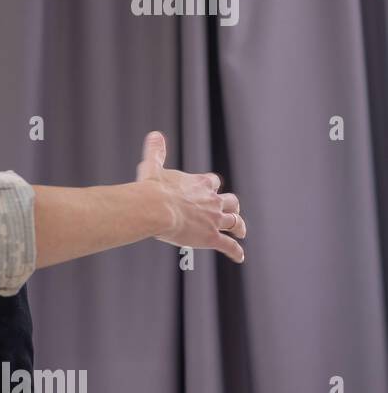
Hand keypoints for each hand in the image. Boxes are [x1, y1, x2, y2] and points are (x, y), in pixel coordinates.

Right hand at [136, 131, 246, 262]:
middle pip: (230, 201)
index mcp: (199, 184)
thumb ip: (156, 152)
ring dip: (239, 227)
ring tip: (241, 232)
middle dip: (232, 206)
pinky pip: (229, 246)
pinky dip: (235, 252)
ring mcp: (213, 220)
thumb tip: (154, 135)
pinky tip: (239, 257)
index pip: (212, 182)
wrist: (155, 208)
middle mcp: (211, 201)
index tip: (210, 188)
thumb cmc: (151, 188)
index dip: (211, 186)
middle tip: (232, 210)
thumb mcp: (153, 167)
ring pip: (234, 222)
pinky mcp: (211, 237)